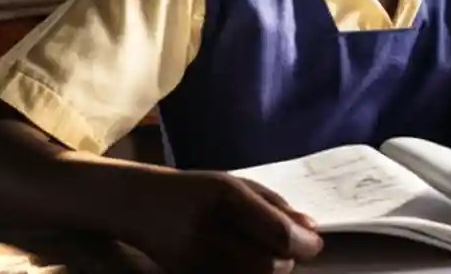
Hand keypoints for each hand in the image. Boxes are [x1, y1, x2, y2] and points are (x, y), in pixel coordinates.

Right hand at [119, 170, 322, 273]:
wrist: (136, 204)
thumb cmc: (192, 190)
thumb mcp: (233, 184)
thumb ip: (274, 205)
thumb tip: (312, 230)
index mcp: (223, 196)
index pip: (278, 233)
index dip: (304, 243)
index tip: (314, 241)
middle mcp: (207, 232)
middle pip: (269, 266)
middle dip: (285, 259)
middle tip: (283, 246)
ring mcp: (193, 262)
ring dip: (267, 269)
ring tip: (258, 250)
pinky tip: (238, 258)